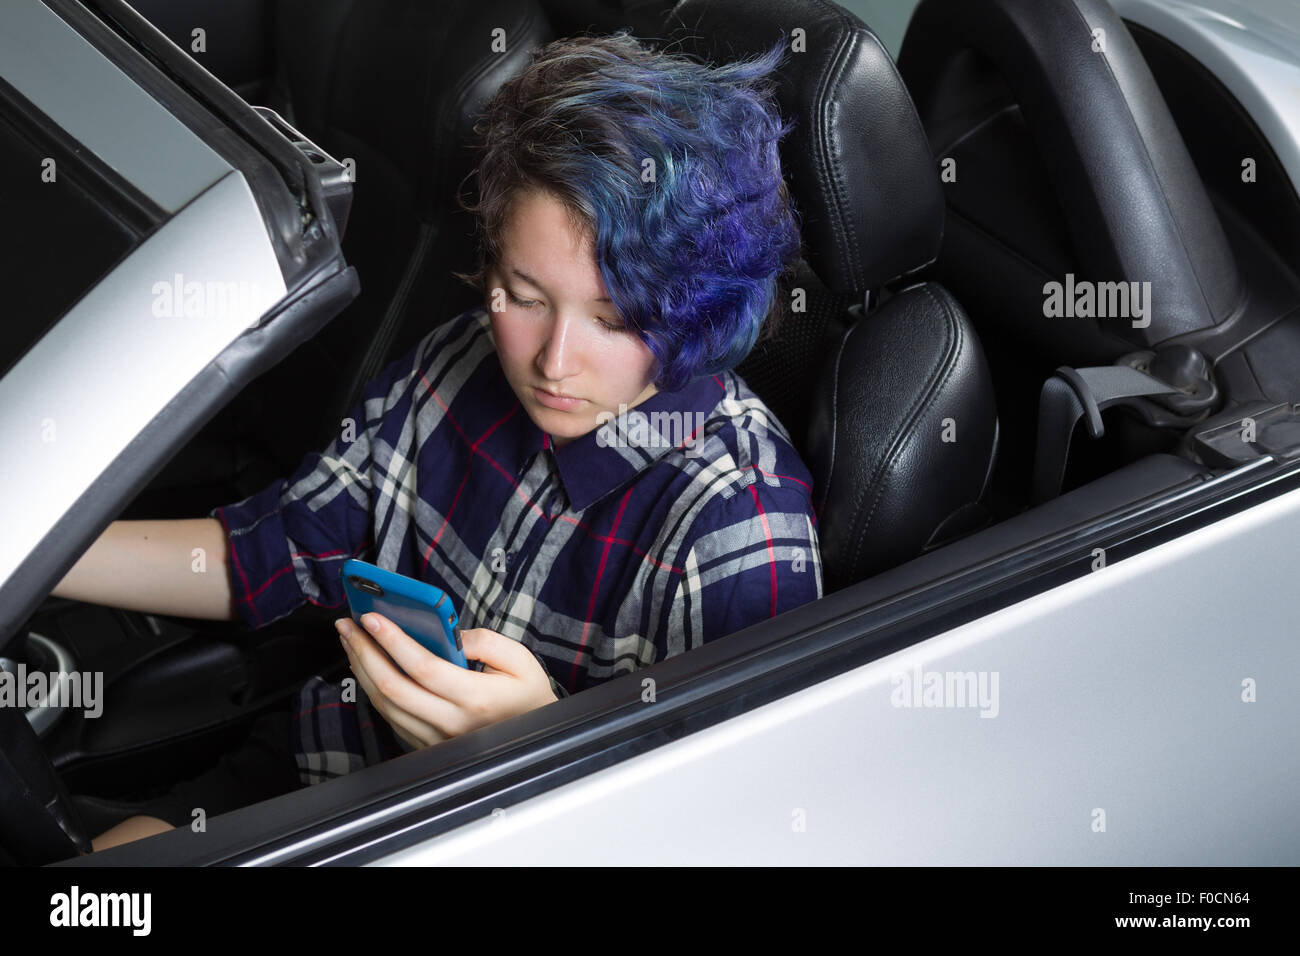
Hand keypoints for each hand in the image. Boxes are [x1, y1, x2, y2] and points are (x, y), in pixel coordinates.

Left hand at [334, 613, 557, 750]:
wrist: (534, 741)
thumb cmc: (527, 696)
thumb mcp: (521, 660)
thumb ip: (485, 641)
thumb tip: (449, 633)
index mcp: (475, 698)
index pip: (423, 667)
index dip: (393, 641)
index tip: (371, 617)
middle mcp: (451, 723)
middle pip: (393, 687)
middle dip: (364, 652)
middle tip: (348, 625)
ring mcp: (436, 739)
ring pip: (384, 705)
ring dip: (361, 670)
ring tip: (351, 641)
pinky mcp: (427, 745)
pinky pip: (391, 717)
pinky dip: (373, 690)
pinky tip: (366, 666)